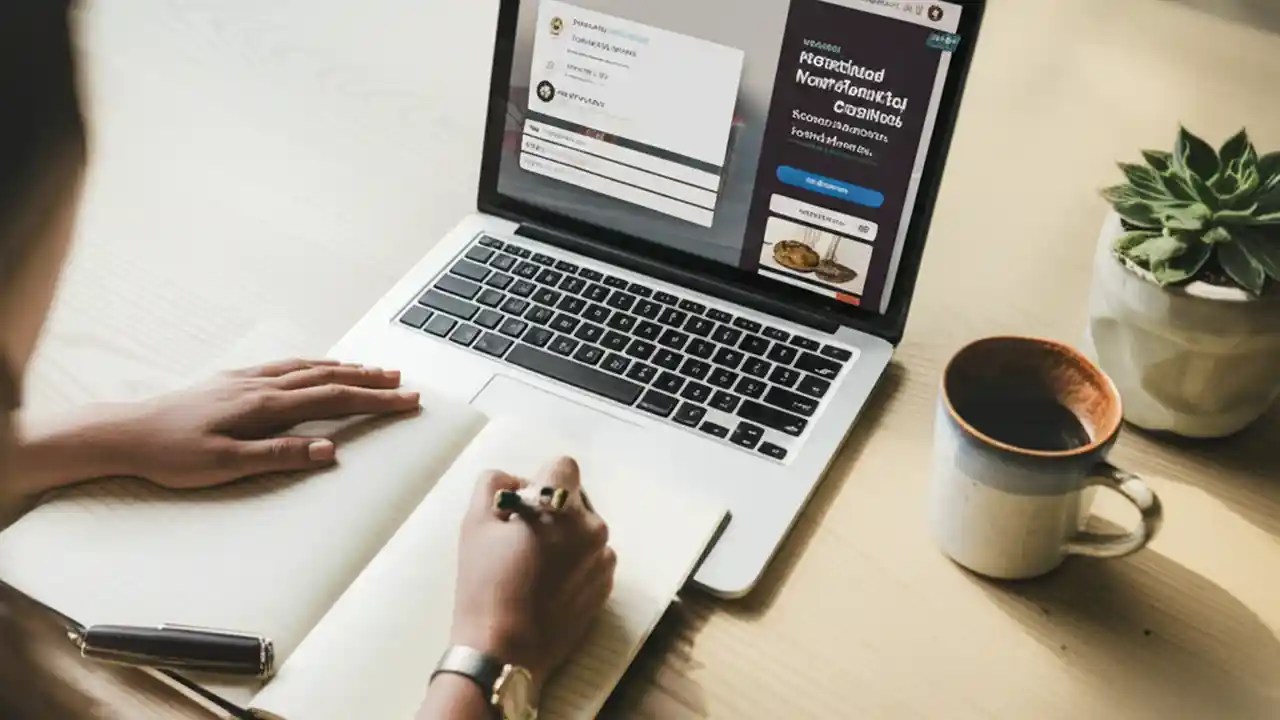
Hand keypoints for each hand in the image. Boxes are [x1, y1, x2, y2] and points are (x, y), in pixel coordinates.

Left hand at [11, 359, 419, 495]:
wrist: (125, 432)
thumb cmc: (171, 454)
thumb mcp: (226, 464)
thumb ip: (280, 455)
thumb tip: (329, 451)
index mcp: (265, 406)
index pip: (334, 399)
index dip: (375, 400)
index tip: (408, 401)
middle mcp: (261, 385)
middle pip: (328, 377)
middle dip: (370, 380)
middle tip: (404, 383)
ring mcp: (247, 379)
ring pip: (309, 367)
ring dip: (346, 369)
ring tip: (374, 371)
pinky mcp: (233, 381)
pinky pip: (287, 366)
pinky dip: (315, 365)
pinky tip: (318, 368)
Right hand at [450, 458, 615, 691]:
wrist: (505, 650)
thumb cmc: (486, 585)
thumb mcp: (475, 522)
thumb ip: (493, 482)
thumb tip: (516, 481)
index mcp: (564, 507)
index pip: (562, 466)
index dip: (537, 481)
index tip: (520, 508)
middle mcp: (594, 527)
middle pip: (574, 499)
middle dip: (550, 511)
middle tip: (520, 541)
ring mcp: (603, 560)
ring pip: (583, 531)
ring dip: (563, 538)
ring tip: (532, 568)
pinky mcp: (605, 588)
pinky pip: (590, 559)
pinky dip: (572, 564)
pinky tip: (546, 587)